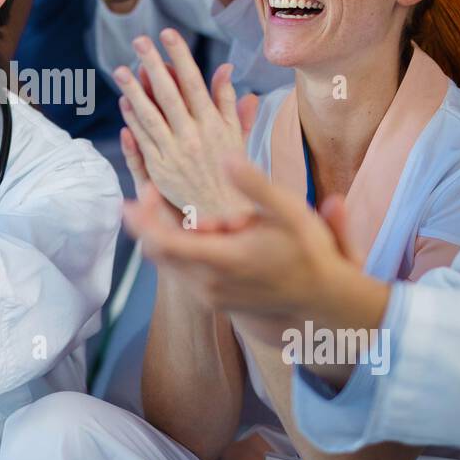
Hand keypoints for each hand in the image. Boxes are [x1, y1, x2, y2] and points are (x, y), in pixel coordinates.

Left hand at [114, 28, 258, 217]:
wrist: (224, 215)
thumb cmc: (231, 171)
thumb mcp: (236, 134)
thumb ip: (228, 100)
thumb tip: (226, 68)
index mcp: (213, 124)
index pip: (193, 82)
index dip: (179, 56)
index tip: (167, 34)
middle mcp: (193, 136)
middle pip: (168, 94)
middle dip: (153, 65)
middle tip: (139, 41)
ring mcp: (174, 153)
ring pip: (150, 116)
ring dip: (134, 91)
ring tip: (121, 69)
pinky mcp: (159, 169)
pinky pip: (142, 140)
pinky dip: (132, 120)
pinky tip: (123, 102)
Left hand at [123, 156, 379, 326]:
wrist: (322, 298)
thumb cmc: (308, 250)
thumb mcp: (290, 211)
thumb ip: (255, 185)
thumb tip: (225, 158)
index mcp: (224, 260)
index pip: (165, 243)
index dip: (143, 220)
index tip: (137, 193)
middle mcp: (209, 284)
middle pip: (157, 254)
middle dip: (146, 222)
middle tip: (150, 191)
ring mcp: (209, 296)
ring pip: (166, 264)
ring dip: (161, 236)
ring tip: (170, 206)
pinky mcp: (212, 301)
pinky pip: (180, 274)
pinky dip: (175, 251)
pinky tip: (191, 230)